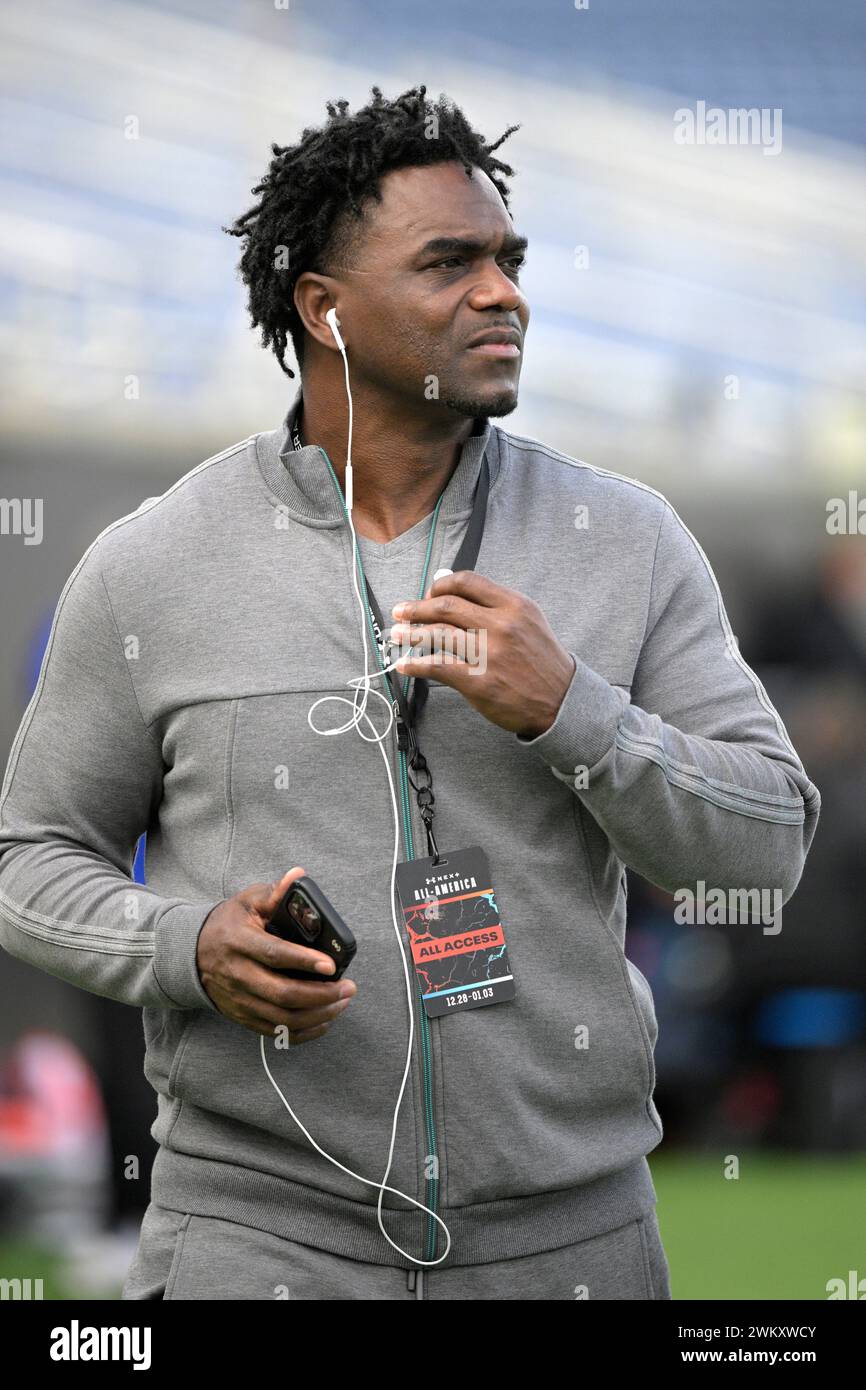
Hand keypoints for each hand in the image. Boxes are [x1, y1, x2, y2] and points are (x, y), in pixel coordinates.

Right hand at [196, 867, 356, 1043]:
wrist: (191, 954)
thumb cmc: (227, 924)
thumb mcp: (246, 902)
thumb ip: (274, 893)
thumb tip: (297, 876)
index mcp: (239, 942)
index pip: (274, 955)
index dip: (304, 961)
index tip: (331, 965)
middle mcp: (238, 975)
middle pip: (282, 994)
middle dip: (321, 995)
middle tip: (348, 987)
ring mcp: (239, 1000)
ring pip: (283, 1018)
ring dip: (318, 1015)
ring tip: (342, 1002)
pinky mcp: (242, 1016)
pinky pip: (276, 1032)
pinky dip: (304, 1032)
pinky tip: (324, 1021)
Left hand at [389, 572, 575, 737]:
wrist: (561, 700)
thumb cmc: (540, 661)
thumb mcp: (528, 622)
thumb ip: (494, 606)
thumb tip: (450, 594)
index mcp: (514, 605)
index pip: (466, 582)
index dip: (439, 585)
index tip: (427, 594)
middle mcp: (501, 625)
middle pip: (446, 606)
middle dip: (416, 607)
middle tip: (401, 611)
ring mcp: (489, 653)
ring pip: (437, 634)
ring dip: (409, 633)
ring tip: (395, 634)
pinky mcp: (479, 681)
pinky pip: (437, 666)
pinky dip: (415, 664)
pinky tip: (404, 663)